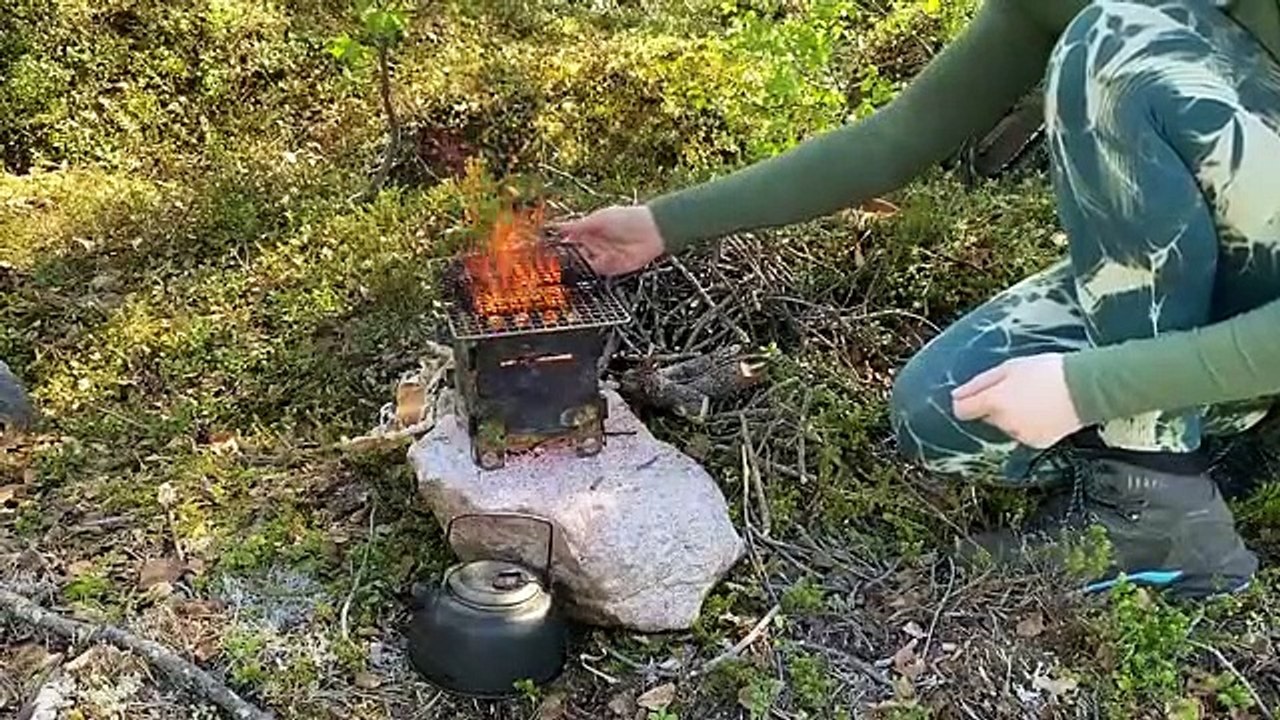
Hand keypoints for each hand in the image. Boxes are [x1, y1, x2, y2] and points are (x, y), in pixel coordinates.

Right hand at [555, 205, 665, 275]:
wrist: (651, 232)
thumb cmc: (626, 219)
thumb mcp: (597, 220)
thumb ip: (575, 227)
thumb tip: (554, 226)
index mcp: (587, 229)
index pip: (566, 237)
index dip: (553, 242)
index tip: (538, 246)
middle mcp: (592, 244)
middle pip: (571, 254)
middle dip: (559, 258)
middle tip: (544, 263)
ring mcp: (600, 257)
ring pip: (580, 265)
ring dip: (572, 267)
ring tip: (557, 269)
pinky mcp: (609, 269)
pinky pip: (594, 273)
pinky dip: (586, 273)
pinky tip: (577, 272)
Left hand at [951, 353, 1083, 448]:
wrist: (1085, 388)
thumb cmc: (1047, 371)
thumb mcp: (1009, 368)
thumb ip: (978, 384)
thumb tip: (955, 396)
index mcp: (994, 401)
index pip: (962, 411)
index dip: (965, 402)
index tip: (973, 396)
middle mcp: (1004, 423)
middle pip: (987, 416)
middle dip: (995, 406)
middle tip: (1018, 389)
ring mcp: (1020, 435)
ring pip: (1006, 426)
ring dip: (1012, 416)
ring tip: (1035, 398)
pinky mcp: (1036, 443)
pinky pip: (1023, 434)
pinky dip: (1028, 425)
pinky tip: (1044, 411)